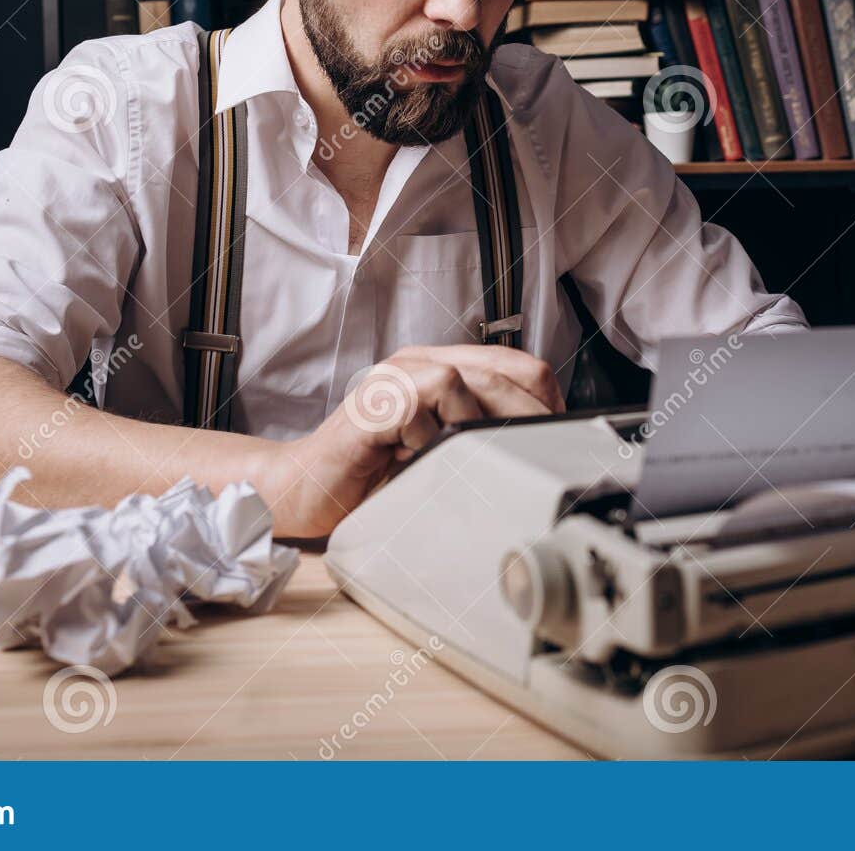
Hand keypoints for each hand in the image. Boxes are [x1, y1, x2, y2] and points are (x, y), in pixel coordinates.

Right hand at [270, 345, 563, 537]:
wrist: (306, 490)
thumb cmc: (372, 474)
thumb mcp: (441, 450)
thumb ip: (478, 433)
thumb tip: (542, 443)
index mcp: (441, 368)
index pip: (518, 366)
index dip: (543, 404)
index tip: (548, 442)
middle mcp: (419, 364)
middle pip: (502, 372)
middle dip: (523, 421)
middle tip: (520, 460)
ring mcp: (394, 378)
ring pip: (464, 380)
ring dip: (476, 428)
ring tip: (463, 459)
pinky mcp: (373, 404)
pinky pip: (422, 405)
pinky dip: (430, 437)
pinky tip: (418, 458)